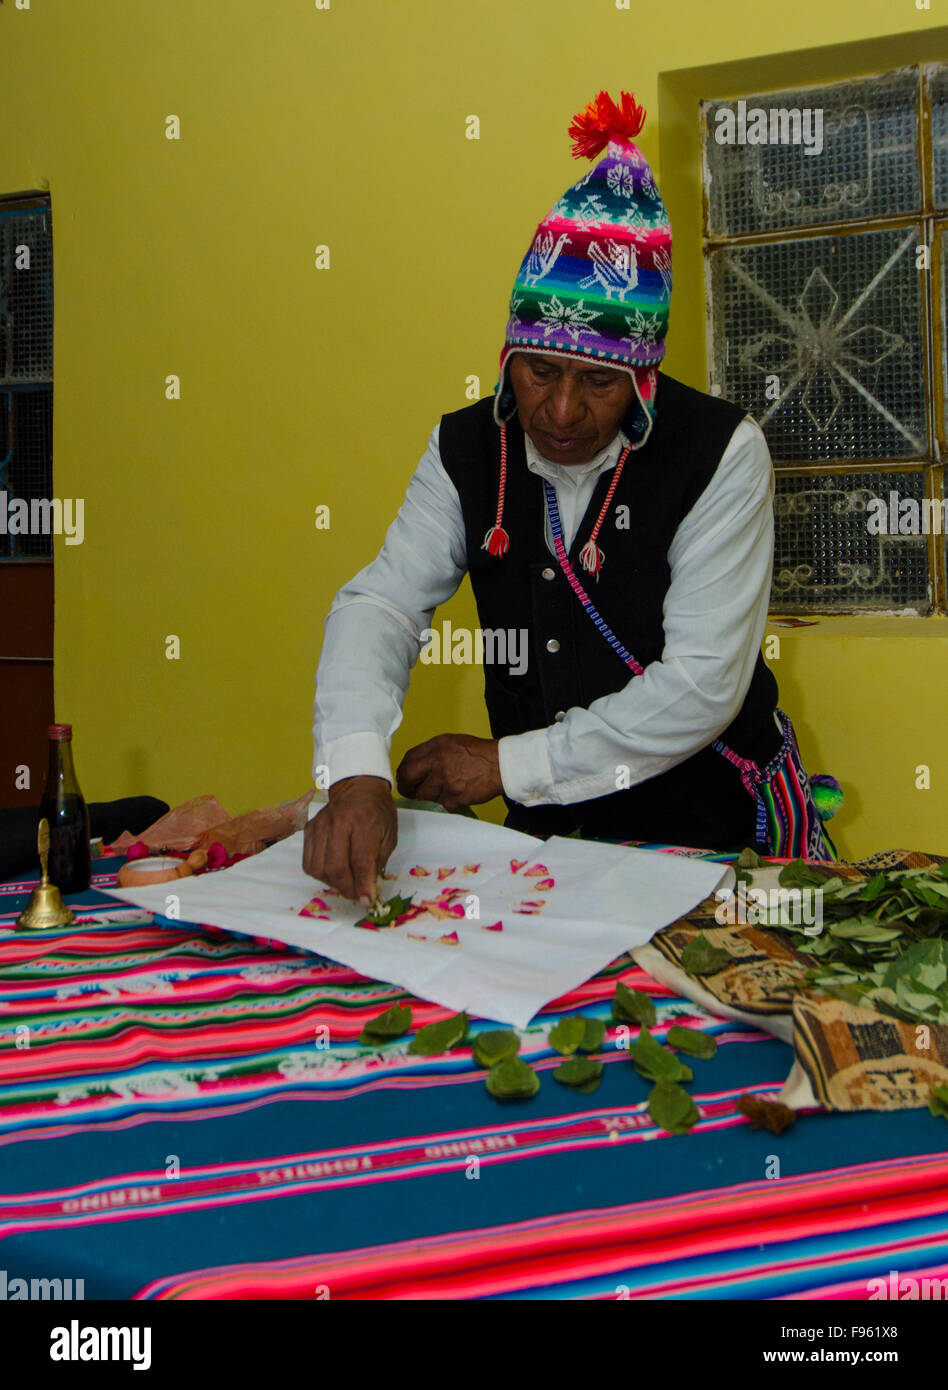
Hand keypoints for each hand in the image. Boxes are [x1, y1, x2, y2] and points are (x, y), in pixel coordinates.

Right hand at [302, 776, 396, 903]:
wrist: (358, 787)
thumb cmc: (378, 812)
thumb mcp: (389, 836)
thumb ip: (378, 864)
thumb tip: (368, 892)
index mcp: (363, 821)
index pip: (360, 861)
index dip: (363, 886)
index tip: (367, 901)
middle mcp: (338, 822)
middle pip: (335, 868)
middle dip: (347, 888)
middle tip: (356, 894)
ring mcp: (320, 826)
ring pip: (318, 868)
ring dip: (332, 883)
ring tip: (346, 883)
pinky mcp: (309, 830)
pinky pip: (308, 862)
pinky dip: (320, 874)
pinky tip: (333, 872)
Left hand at [396, 733, 501, 809]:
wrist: (501, 765)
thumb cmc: (478, 753)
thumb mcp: (452, 743)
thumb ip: (432, 752)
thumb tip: (416, 767)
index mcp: (436, 746)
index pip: (407, 760)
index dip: (404, 772)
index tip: (407, 778)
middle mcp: (438, 762)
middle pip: (407, 779)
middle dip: (406, 787)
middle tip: (411, 791)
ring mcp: (445, 782)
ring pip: (422, 796)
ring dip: (426, 797)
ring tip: (436, 794)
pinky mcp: (453, 798)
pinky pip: (439, 805)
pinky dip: (442, 804)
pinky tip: (451, 797)